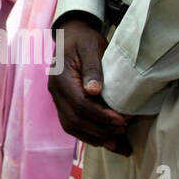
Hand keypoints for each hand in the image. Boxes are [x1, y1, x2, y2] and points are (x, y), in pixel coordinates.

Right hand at [48, 12, 131, 153]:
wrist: (71, 35)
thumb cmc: (83, 40)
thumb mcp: (91, 47)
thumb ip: (92, 68)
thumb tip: (94, 90)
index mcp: (60, 77)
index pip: (79, 104)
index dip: (101, 116)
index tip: (122, 120)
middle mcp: (55, 91)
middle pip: (74, 120)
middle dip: (100, 130)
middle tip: (123, 130)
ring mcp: (57, 99)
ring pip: (71, 126)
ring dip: (94, 137)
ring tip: (118, 142)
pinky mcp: (63, 103)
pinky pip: (72, 124)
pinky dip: (89, 135)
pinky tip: (106, 140)